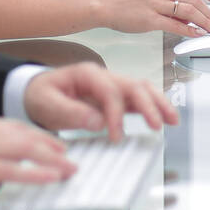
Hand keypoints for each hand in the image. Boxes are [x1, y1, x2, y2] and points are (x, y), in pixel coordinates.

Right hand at [0, 115, 74, 208]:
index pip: (13, 125)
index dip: (36, 135)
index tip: (53, 143)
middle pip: (23, 134)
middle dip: (49, 145)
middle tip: (67, 156)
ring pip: (22, 148)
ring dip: (49, 159)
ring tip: (66, 167)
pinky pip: (11, 169)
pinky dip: (34, 173)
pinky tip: (48, 177)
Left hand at [24, 62, 180, 140]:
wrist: (36, 92)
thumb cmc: (41, 95)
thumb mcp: (46, 103)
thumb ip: (69, 112)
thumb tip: (97, 122)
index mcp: (87, 74)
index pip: (110, 91)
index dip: (116, 114)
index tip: (115, 136)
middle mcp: (104, 76)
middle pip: (133, 85)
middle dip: (148, 105)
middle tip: (156, 126)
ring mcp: (112, 85)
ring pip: (142, 88)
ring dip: (158, 103)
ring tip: (172, 121)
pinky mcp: (116, 96)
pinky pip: (139, 98)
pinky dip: (154, 106)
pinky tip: (165, 117)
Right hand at [103, 0, 209, 36]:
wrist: (105, 5)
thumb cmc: (126, 3)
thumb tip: (186, 11)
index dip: (207, 4)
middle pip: (195, 1)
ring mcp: (157, 4)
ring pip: (189, 11)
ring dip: (204, 22)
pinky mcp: (151, 18)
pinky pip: (176, 24)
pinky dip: (190, 30)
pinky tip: (197, 34)